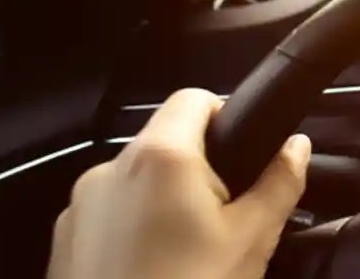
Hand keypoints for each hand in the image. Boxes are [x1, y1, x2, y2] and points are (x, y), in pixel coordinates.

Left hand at [48, 88, 310, 278]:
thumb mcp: (252, 241)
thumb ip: (279, 183)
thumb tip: (296, 147)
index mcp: (161, 158)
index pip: (195, 98)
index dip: (227, 115)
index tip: (245, 156)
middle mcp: (110, 171)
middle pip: (166, 143)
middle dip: (200, 171)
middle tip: (227, 219)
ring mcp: (79, 208)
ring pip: (137, 183)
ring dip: (165, 203)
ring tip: (190, 255)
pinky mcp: (63, 242)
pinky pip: (109, 217)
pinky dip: (134, 231)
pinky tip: (155, 271)